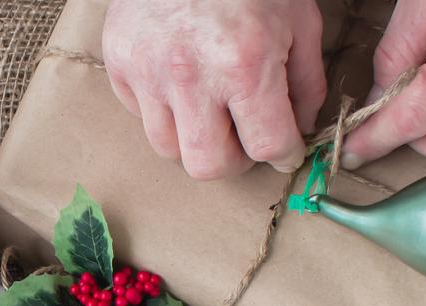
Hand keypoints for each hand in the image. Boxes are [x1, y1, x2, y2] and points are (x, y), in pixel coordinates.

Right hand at [102, 0, 326, 179]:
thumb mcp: (299, 19)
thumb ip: (305, 82)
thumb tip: (302, 127)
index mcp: (245, 64)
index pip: (268, 146)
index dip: (284, 153)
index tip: (284, 149)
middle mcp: (192, 76)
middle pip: (207, 166)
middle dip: (232, 159)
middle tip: (242, 136)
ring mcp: (148, 72)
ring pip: (168, 148)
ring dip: (194, 137)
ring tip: (209, 108)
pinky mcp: (120, 63)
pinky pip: (140, 115)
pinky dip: (163, 109)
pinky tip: (180, 80)